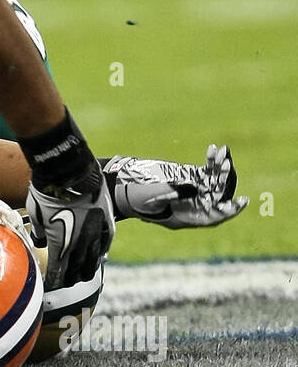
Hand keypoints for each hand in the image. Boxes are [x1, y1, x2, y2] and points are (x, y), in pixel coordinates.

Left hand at [26, 161, 114, 289]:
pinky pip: (106, 241)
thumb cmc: (46, 191)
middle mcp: (81, 242)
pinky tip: (99, 257)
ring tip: (83, 276)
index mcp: (61, 243)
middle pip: (77, 268)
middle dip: (70, 278)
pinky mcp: (106, 220)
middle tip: (66, 283)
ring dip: (87, 269)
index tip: (50, 285)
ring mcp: (96, 232)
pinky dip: (101, 252)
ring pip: (94, 259)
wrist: (68, 170)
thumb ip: (40, 231)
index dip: (54, 279)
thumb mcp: (35, 213)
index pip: (58, 269)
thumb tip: (42, 241)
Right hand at [104, 145, 247, 228]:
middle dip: (223, 181)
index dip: (229, 210)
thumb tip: (190, 187)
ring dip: (219, 167)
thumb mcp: (152, 197)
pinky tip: (213, 149)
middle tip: (226, 166)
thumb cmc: (137, 197)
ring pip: (215, 181)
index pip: (215, 216)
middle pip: (218, 195)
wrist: (126, 187)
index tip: (241, 202)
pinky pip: (207, 170)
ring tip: (222, 153)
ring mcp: (195, 190)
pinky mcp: (192, 177)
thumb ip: (170, 193)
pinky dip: (211, 160)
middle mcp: (196, 205)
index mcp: (189, 217)